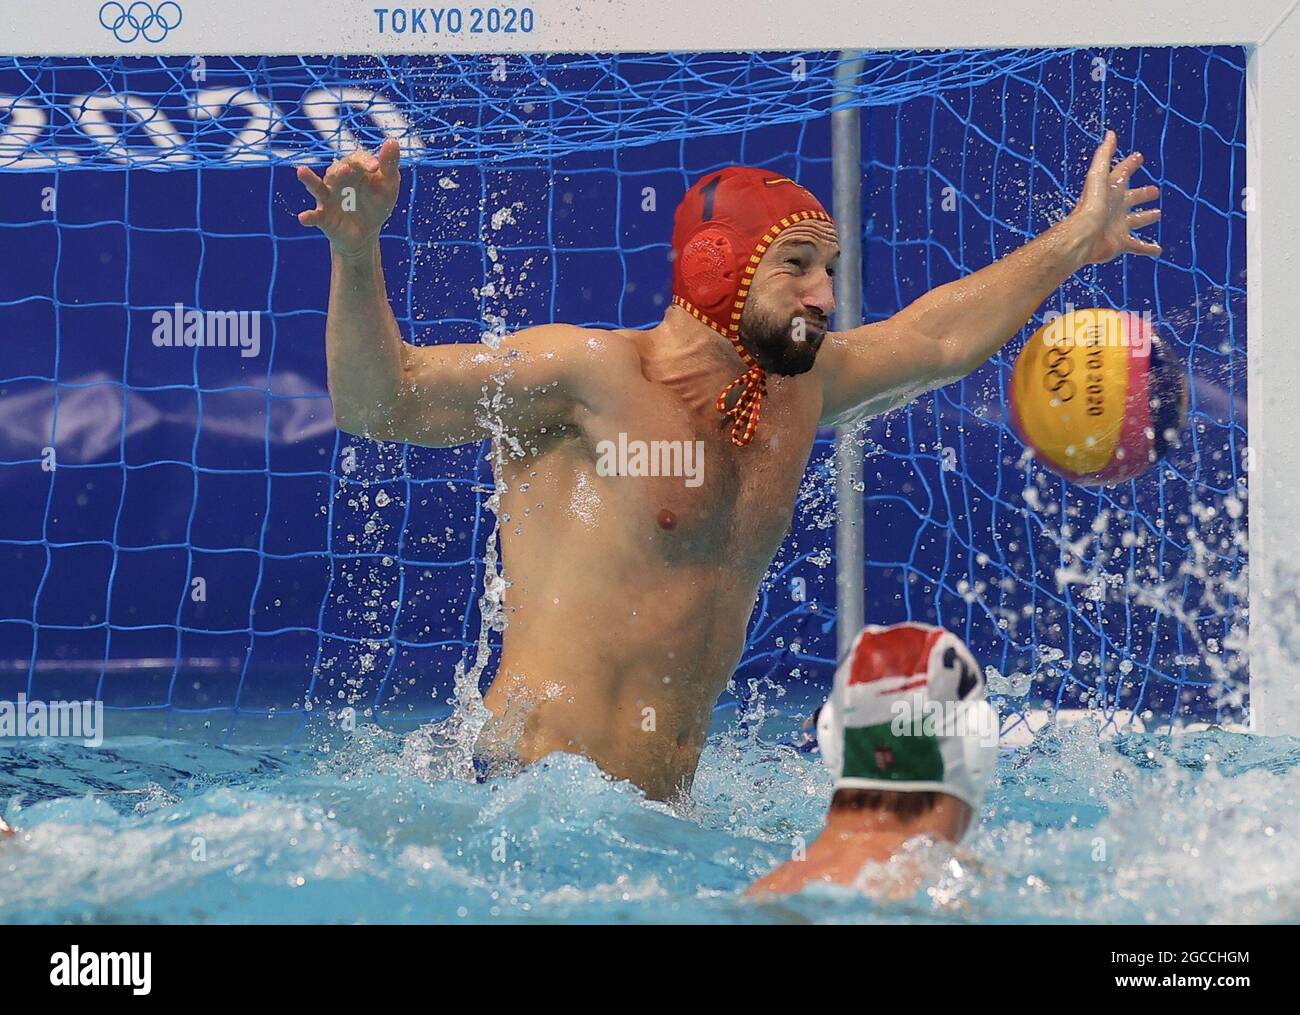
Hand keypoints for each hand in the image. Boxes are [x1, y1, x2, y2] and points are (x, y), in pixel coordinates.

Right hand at [296, 137, 400, 256]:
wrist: (366, 233)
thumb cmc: (377, 204)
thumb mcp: (388, 186)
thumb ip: (389, 165)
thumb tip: (392, 141)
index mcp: (354, 169)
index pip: (356, 160)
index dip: (364, 162)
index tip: (375, 167)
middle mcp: (337, 179)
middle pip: (336, 171)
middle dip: (340, 171)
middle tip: (346, 170)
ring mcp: (327, 197)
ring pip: (316, 186)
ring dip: (309, 179)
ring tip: (301, 171)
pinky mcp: (322, 216)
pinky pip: (314, 215)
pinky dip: (308, 216)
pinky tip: (303, 218)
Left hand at [1066, 130, 1161, 264]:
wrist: (1082, 238)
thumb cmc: (1090, 207)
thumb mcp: (1098, 176)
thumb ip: (1104, 155)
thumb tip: (1110, 133)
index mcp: (1111, 190)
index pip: (1122, 173)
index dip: (1129, 164)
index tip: (1138, 157)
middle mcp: (1115, 207)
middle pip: (1132, 198)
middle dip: (1142, 194)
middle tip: (1154, 191)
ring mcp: (1118, 226)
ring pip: (1136, 220)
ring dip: (1146, 217)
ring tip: (1157, 214)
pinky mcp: (1121, 243)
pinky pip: (1138, 246)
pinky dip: (1148, 248)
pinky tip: (1158, 251)